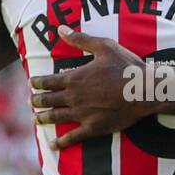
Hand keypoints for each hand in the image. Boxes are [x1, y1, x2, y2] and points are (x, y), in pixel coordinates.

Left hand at [29, 26, 152, 148]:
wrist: (144, 91)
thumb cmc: (126, 67)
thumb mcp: (104, 47)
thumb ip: (80, 39)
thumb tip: (61, 29)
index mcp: (74, 78)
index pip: (47, 81)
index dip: (36, 82)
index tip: (31, 84)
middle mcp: (74, 97)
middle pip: (47, 100)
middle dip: (36, 100)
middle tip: (30, 101)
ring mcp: (82, 114)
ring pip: (55, 117)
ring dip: (42, 118)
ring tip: (35, 118)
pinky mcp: (93, 128)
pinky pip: (72, 137)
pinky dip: (61, 142)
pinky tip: (53, 145)